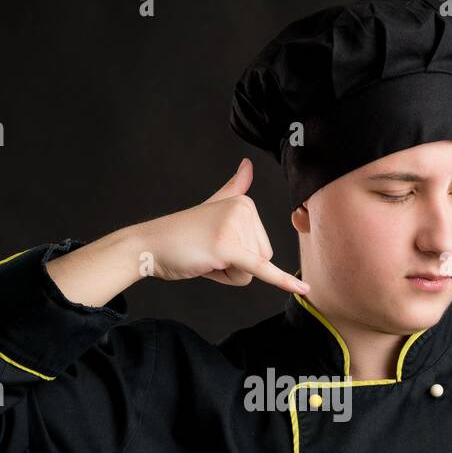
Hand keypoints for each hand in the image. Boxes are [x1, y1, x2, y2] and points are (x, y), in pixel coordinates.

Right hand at [133, 158, 307, 292]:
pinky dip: (282, 281)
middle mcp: (244, 209)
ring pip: (254, 273)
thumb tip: (249, 164)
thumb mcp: (212, 206)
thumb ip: (234, 187)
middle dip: (235, 268)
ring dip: (228, 275)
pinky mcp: (228, 248)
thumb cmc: (181, 234)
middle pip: (262, 259)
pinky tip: (303, 287)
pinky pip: (260, 270)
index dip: (238, 258)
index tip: (212, 243)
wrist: (148, 246)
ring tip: (205, 257)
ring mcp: (235, 228)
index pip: (263, 248)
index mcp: (245, 202)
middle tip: (207, 253)